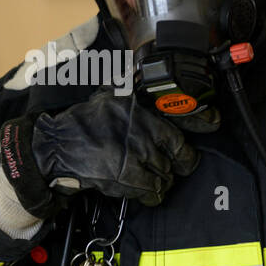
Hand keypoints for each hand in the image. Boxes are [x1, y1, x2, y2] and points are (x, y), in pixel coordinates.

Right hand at [0, 89, 199, 214]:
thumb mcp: (109, 96)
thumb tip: (142, 71)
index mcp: (142, 114)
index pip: (181, 128)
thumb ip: (129, 91)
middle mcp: (143, 133)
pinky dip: (153, 194)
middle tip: (168, 165)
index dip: (198, 130)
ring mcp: (136, 156)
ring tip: (152, 177)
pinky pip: (153, 190)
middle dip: (173, 164)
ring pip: (166, 175)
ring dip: (162, 180)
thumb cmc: (84, 123)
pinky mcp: (127, 177)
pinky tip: (147, 191)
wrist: (57, 147)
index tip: (207, 132)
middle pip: (176, 157)